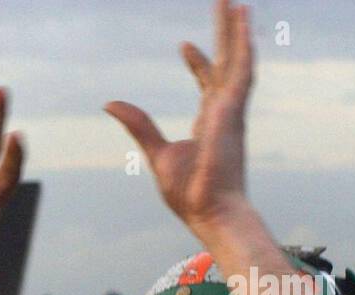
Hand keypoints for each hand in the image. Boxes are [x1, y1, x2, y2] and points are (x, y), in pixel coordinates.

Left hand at [104, 0, 253, 234]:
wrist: (210, 212)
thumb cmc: (189, 193)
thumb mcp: (157, 152)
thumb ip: (139, 124)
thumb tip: (111, 103)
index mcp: (210, 123)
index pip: (207, 84)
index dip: (198, 63)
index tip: (185, 45)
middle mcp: (225, 112)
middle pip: (226, 63)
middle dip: (225, 34)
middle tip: (225, 5)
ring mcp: (232, 111)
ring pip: (238, 60)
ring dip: (238, 30)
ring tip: (237, 2)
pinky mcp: (234, 111)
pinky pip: (243, 70)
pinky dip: (244, 46)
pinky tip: (242, 22)